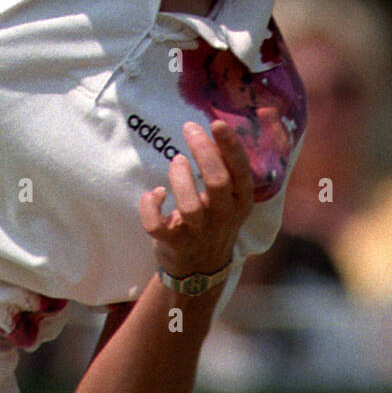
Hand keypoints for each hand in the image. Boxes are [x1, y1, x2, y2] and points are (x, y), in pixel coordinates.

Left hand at [139, 120, 253, 279]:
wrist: (200, 270)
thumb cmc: (213, 219)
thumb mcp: (228, 198)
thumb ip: (224, 168)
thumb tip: (214, 129)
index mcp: (241, 202)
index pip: (241, 171)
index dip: (231, 146)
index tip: (216, 123)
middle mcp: (223, 218)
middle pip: (217, 182)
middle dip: (203, 151)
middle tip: (189, 129)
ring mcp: (198, 233)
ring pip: (189, 207)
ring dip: (179, 177)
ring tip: (177, 161)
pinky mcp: (173, 244)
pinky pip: (156, 225)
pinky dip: (150, 205)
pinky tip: (155, 193)